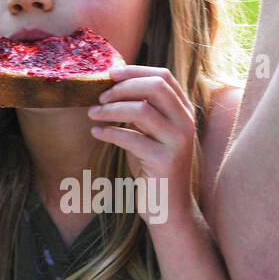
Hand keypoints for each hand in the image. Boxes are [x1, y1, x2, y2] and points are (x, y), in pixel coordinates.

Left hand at [88, 65, 196, 227]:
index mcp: (184, 112)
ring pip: (142, 110)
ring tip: (93, 114)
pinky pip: (132, 138)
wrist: (168, 209)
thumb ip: (143, 111)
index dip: (136, 71)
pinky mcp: (165, 162)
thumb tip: (114, 87)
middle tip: (101, 96)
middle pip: (155, 86)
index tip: (111, 74)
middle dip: (123, 87)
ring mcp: (177, 142)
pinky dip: (109, 133)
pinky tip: (97, 133)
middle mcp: (186, 123)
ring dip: (112, 109)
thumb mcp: (150, 134)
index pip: (164, 76)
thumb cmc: (154, 169)